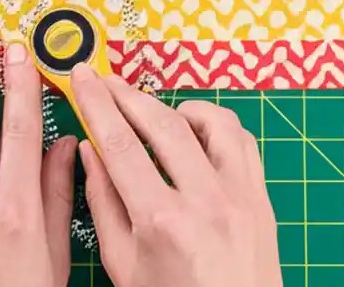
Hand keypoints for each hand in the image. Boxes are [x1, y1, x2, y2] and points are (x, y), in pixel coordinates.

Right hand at [72, 64, 280, 286]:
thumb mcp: (123, 266)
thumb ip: (103, 203)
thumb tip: (89, 149)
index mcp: (162, 223)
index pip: (119, 144)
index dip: (96, 103)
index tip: (82, 77)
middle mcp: (205, 202)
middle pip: (161, 123)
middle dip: (126, 94)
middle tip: (103, 79)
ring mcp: (240, 197)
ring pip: (210, 122)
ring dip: (174, 106)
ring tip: (148, 111)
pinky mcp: (261, 198)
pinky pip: (241, 141)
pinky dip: (214, 125)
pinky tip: (192, 130)